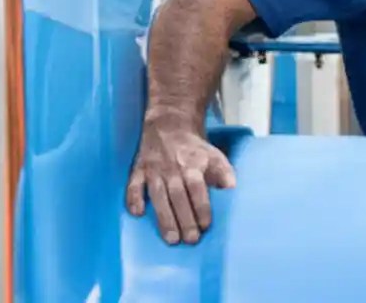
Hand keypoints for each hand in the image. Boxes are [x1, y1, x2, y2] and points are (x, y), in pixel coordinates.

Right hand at [126, 112, 235, 244]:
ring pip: (158, 195)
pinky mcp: (139, 170)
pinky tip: (137, 213)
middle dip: (184, 219)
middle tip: (190, 240)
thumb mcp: (214, 155)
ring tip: (171, 239)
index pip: (197, 188)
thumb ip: (224, 173)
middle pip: (178, 195)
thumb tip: (232, 189)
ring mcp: (154, 169)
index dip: (201, 207)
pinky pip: (133, 185)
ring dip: (164, 217)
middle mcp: (172, 168)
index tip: (205, 226)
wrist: (169, 125)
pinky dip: (133, 198)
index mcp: (192, 164)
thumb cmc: (194, 148)